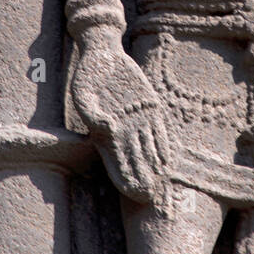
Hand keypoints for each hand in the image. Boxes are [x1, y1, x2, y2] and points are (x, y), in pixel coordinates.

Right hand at [71, 32, 170, 200]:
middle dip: (143, 178)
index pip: (115, 161)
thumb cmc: (87, 77)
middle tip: (151, 197)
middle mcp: (122, 130)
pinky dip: (163, 144)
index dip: (124, 178)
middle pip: (135, 159)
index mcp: (104, 132)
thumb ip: (93, 113)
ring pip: (149, 147)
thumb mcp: (83, 92)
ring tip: (164, 182)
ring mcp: (137, 119)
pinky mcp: (149, 106)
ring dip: (155, 166)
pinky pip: (158, 128)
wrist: (103, 56)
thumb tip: (109, 128)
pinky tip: (169, 159)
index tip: (133, 192)